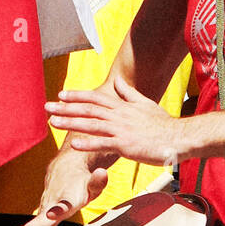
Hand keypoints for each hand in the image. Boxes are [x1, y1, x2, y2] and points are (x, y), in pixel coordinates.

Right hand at [6, 146, 109, 225]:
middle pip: (41, 220)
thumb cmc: (82, 180)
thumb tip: (102, 173)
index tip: (50, 214)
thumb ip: (97, 181)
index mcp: (68, 198)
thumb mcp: (93, 181)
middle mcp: (52, 205)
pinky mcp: (43, 218)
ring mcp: (45, 212)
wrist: (65, 169)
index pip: (62, 204)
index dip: (57, 210)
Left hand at [44, 76, 182, 167]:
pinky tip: (73, 143)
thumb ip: (128, 93)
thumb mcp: (145, 103)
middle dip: (65, 107)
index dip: (77, 95)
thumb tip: (117, 80)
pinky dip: (88, 142)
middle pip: (87, 109)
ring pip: (91, 124)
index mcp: (122, 106)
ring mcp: (121, 130)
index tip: (61, 94)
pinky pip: (103, 143)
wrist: (178, 137)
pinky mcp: (126, 145)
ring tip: (52, 122)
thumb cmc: (162, 123)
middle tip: (46, 107)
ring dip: (70, 122)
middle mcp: (118, 115)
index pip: (95, 97)